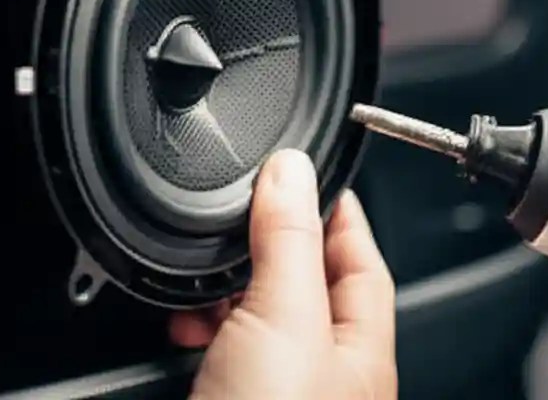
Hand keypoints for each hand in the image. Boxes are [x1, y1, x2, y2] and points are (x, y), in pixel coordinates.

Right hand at [170, 149, 397, 399]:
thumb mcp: (284, 317)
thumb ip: (290, 241)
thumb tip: (291, 171)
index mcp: (362, 355)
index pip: (363, 260)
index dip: (336, 211)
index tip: (304, 175)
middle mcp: (322, 374)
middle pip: (303, 283)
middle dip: (266, 247)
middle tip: (240, 218)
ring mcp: (272, 387)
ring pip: (254, 313)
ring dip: (223, 288)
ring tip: (204, 277)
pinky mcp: (224, 396)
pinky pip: (215, 342)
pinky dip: (196, 322)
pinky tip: (184, 320)